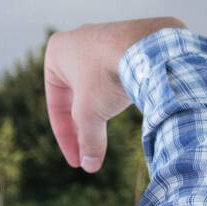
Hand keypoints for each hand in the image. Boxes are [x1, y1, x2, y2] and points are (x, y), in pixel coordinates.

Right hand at [44, 17, 186, 172]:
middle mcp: (78, 41)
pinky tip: (128, 105)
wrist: (150, 47)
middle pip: (76, 97)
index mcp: (56, 54)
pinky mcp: (129, 41)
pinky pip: (117, 74)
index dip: (66, 139)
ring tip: (111, 131)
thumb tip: (90, 165)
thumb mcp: (89, 115)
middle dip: (84, 127)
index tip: (76, 160)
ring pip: (97, 87)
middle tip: (91, 152)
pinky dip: (119, 93)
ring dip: (102, 112)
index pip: (56, 107)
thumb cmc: (108, 75)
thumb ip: (88, 141)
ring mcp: (104, 39)